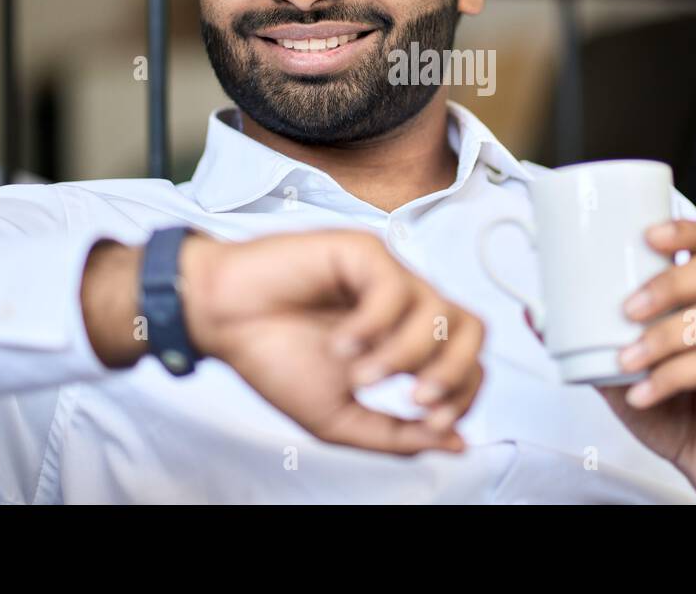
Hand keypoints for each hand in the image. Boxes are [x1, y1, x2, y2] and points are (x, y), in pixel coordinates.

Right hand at [82, 229, 484, 455]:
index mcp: (407, 341)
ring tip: (357, 374)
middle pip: (472, 330)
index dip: (462, 394)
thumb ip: (397, 434)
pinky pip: (395, 288)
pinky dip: (372, 325)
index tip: (426, 420)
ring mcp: (388, 275)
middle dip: (452, 372)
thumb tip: (457, 444)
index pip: (468, 361)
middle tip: (413, 399)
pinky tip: (339, 343)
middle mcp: (406, 306)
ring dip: (401, 355)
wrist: (223, 321)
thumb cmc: (275, 358)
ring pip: (438, 311)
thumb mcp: (339, 417)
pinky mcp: (364, 251)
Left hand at [594, 220, 695, 503]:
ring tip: (626, 360)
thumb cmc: (675, 406)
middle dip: (669, 282)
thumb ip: (589, 339)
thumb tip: (537, 315)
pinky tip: (642, 394)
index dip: (687, 230)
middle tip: (627, 308)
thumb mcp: (623, 368)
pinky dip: (670, 378)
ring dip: (662, 336)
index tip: (648, 234)